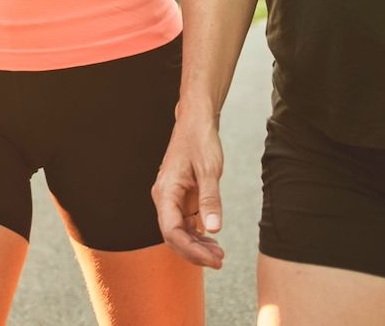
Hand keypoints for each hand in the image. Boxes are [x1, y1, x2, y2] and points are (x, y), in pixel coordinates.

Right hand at [152, 113, 225, 268]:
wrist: (196, 122)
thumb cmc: (199, 141)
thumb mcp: (209, 169)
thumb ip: (210, 200)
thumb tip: (213, 229)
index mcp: (166, 190)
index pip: (172, 231)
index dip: (191, 250)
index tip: (213, 259)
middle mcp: (164, 197)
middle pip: (173, 236)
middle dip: (194, 252)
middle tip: (220, 260)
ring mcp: (172, 198)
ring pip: (179, 232)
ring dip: (197, 246)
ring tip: (219, 254)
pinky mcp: (180, 197)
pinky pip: (185, 223)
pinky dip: (198, 235)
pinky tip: (212, 239)